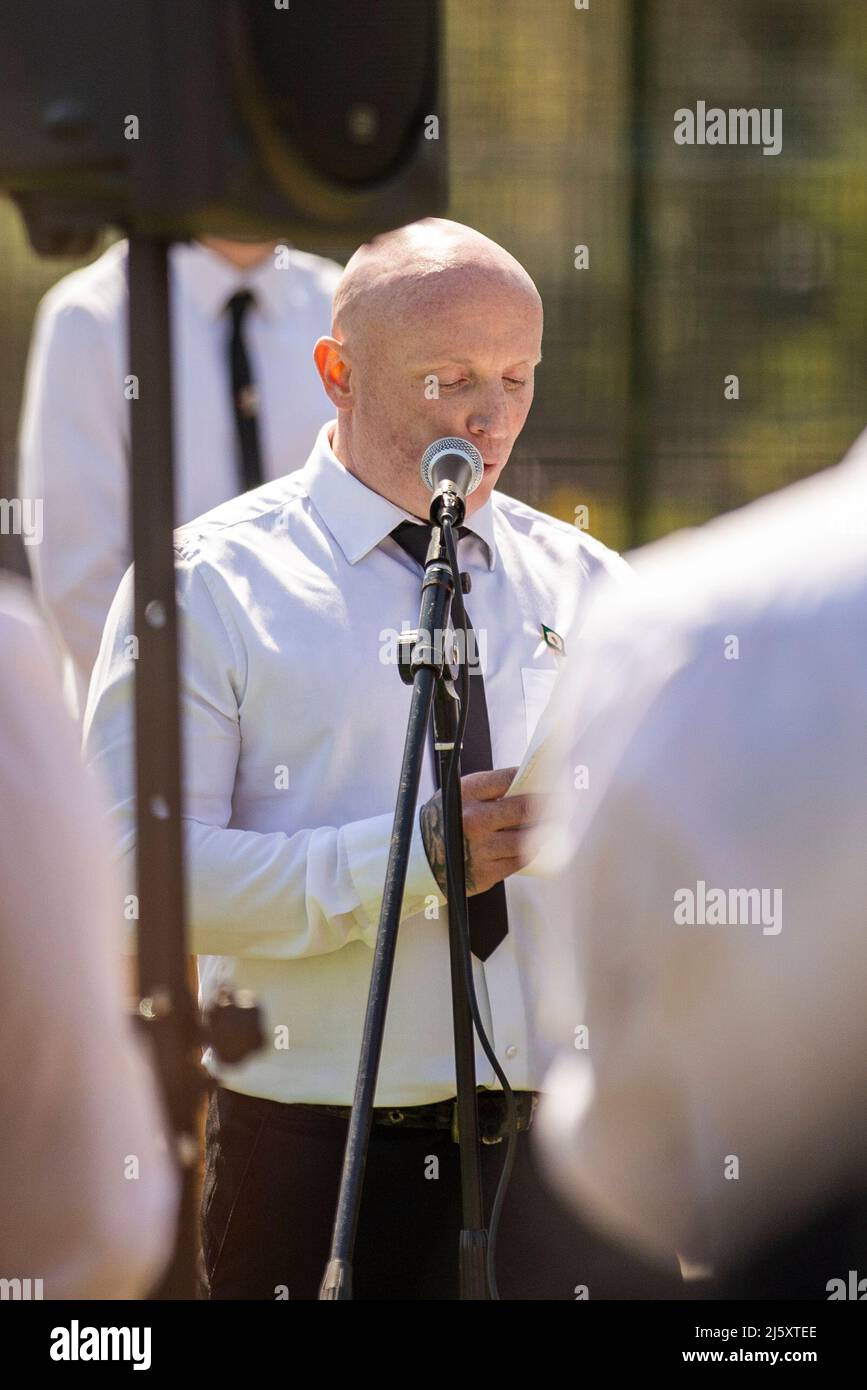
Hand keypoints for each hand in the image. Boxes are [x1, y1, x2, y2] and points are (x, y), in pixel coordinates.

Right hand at [419, 766, 546, 896]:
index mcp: (466, 794)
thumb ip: (488, 792)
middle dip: (546, 804)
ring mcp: (481, 848)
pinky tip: (532, 845)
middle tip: (559, 802)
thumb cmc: (445, 822)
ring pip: (526, 838)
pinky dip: (529, 851)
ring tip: (551, 825)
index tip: (548, 779)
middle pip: (524, 808)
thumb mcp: (458, 797)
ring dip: (542, 830)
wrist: (419, 859)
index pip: (509, 779)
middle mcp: (473, 820)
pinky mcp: (486, 872)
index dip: (533, 778)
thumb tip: (528, 786)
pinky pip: (519, 860)